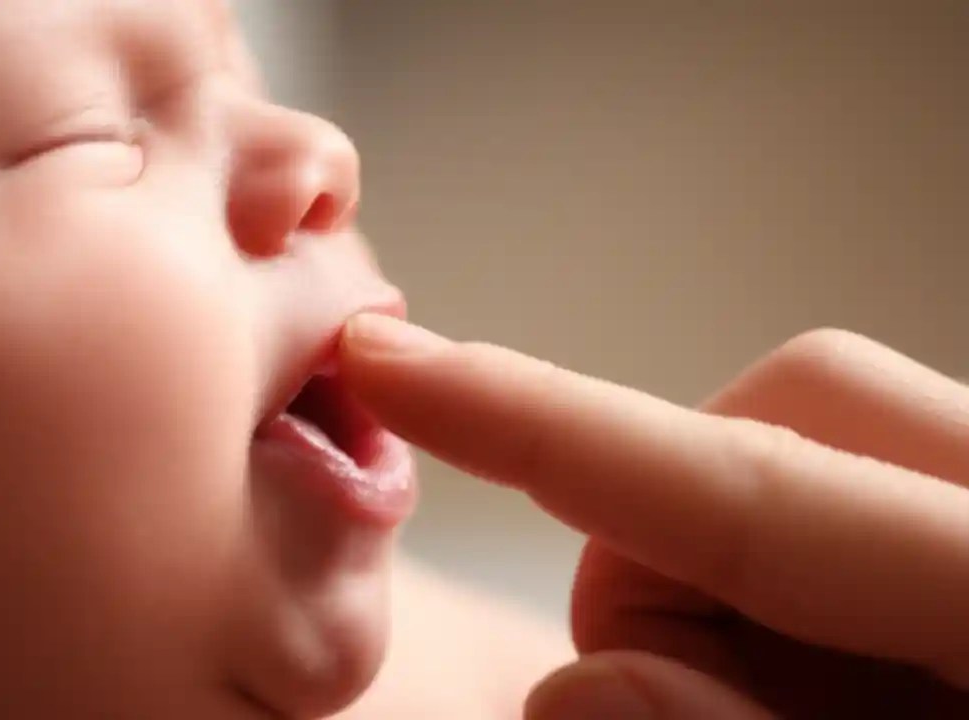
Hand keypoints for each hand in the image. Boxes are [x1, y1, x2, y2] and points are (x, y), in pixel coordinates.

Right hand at [340, 316, 968, 718]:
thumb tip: (581, 689)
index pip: (753, 477)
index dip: (546, 421)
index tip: (391, 363)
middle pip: (790, 414)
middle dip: (660, 535)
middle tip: (647, 693)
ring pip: (815, 453)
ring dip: (729, 582)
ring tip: (765, 717)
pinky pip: (859, 503)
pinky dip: (792, 590)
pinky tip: (831, 697)